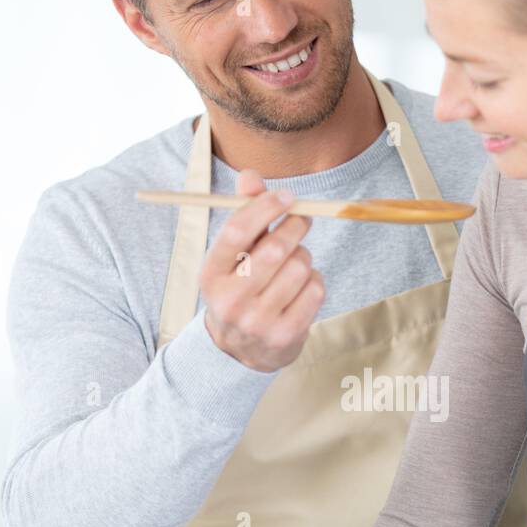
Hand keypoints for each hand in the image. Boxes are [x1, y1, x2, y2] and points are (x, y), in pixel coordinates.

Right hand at [200, 169, 324, 371]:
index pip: (237, 231)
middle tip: (303, 219)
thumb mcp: (231, 257)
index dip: (265, 207)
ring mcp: (258, 322)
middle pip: (274, 249)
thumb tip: (250, 174)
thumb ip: (243, 215)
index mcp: (211, 274)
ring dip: (304, 257)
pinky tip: (302, 286)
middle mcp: (231, 300)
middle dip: (295, 227)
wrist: (240, 351)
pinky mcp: (286, 336)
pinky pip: (315, 290)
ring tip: (296, 262)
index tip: (286, 196)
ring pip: (300, 267)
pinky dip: (315, 280)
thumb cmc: (239, 289)